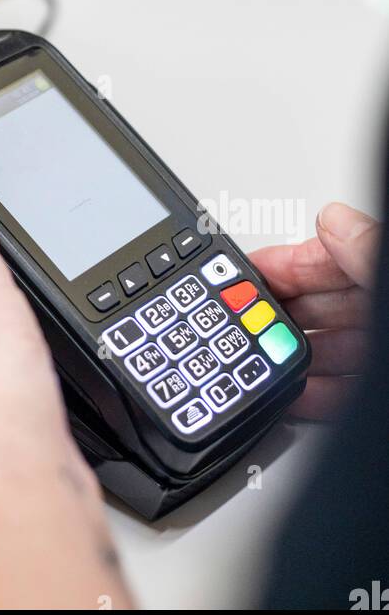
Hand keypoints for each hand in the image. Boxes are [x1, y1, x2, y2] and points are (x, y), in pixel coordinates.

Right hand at [250, 202, 378, 419]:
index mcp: (380, 274)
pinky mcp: (381, 392)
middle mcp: (381, 312)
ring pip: (329, 349)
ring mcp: (382, 352)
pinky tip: (295, 395)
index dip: (282, 264)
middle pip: (322, 306)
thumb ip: (366, 253)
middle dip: (277, 314)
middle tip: (239, 324)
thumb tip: (330, 219)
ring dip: (290, 356)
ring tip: (259, 361)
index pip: (328, 259)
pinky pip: (343, 390)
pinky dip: (315, 393)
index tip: (239, 274)